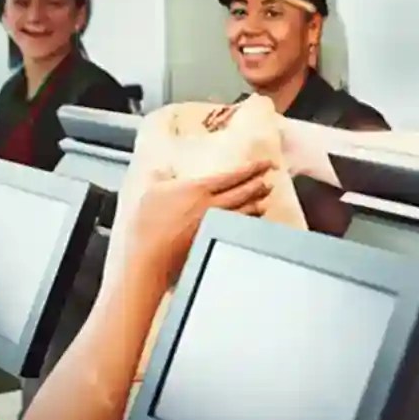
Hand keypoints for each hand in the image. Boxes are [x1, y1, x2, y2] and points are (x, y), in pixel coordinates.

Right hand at [119, 160, 272, 283]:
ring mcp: (216, 225)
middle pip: (244, 192)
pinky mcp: (215, 240)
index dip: (252, 168)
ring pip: (245, 211)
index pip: (233, 176)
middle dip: (259, 184)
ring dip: (257, 203)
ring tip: (265, 199)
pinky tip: (251, 221)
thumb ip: (160, 179)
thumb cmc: (148, 225)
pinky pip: (239, 228)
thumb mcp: (151, 193)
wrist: (150, 256)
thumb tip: (162, 170)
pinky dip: (249, 222)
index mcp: (199, 189)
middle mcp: (212, 205)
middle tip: (270, 178)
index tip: (264, 163)